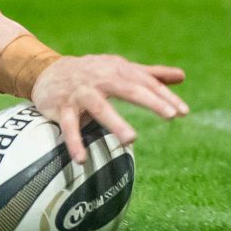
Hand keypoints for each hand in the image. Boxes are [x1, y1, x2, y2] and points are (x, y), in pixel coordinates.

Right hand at [29, 53, 187, 162]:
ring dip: (114, 122)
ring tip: (132, 140)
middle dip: (149, 100)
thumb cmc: (91, 74)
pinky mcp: (62, 108)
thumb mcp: (119, 70)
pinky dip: (74, 142)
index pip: (145, 82)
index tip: (183, 112)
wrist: (47, 71)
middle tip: (170, 115)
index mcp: (116, 70)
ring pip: (98, 107)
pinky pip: (69, 126)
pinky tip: (82, 160)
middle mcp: (99, 79)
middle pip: (127, 88)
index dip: (164, 96)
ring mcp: (80, 93)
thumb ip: (150, 75)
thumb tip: (182, 76)